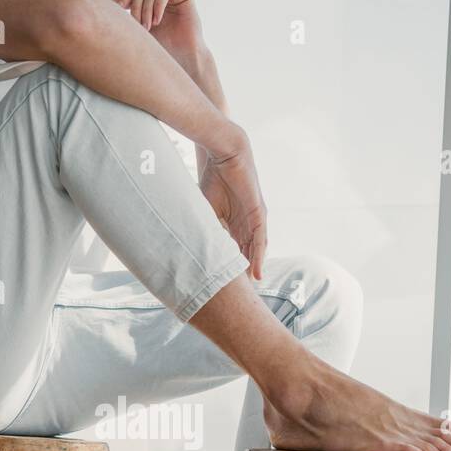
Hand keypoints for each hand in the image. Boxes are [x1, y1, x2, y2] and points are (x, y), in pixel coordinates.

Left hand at [118, 0, 203, 60]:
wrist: (182, 58)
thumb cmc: (160, 49)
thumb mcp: (138, 32)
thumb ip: (128, 18)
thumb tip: (106, 7)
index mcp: (148, 0)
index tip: (120, 8)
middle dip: (137, 8)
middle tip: (140, 28)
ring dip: (147, 9)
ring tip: (149, 27)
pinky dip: (159, 4)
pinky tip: (158, 20)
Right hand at [198, 135, 267, 279]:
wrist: (223, 155)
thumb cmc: (212, 178)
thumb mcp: (204, 210)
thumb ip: (204, 228)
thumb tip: (190, 247)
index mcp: (232, 222)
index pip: (233, 250)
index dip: (229, 266)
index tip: (224, 285)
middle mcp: (246, 223)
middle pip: (246, 253)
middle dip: (242, 273)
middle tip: (238, 295)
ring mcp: (254, 219)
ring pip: (255, 250)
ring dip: (252, 269)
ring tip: (249, 289)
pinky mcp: (259, 213)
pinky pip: (260, 239)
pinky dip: (259, 256)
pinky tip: (257, 272)